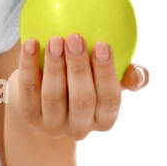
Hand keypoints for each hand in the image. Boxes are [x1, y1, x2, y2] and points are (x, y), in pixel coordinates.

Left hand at [9, 34, 148, 140]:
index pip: (109, 100)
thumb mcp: (106, 80)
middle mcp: (79, 127)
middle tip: (76, 38)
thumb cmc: (84, 81)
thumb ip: (125, 75)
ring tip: (56, 38)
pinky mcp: (28, 116)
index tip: (103, 44)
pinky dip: (28, 65)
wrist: (43, 98)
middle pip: (82, 100)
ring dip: (55, 66)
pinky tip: (31, 43)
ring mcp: (52, 125)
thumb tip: (138, 74)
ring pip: (53, 96)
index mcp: (104, 119)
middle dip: (79, 68)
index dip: (106, 73)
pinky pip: (28, 89)